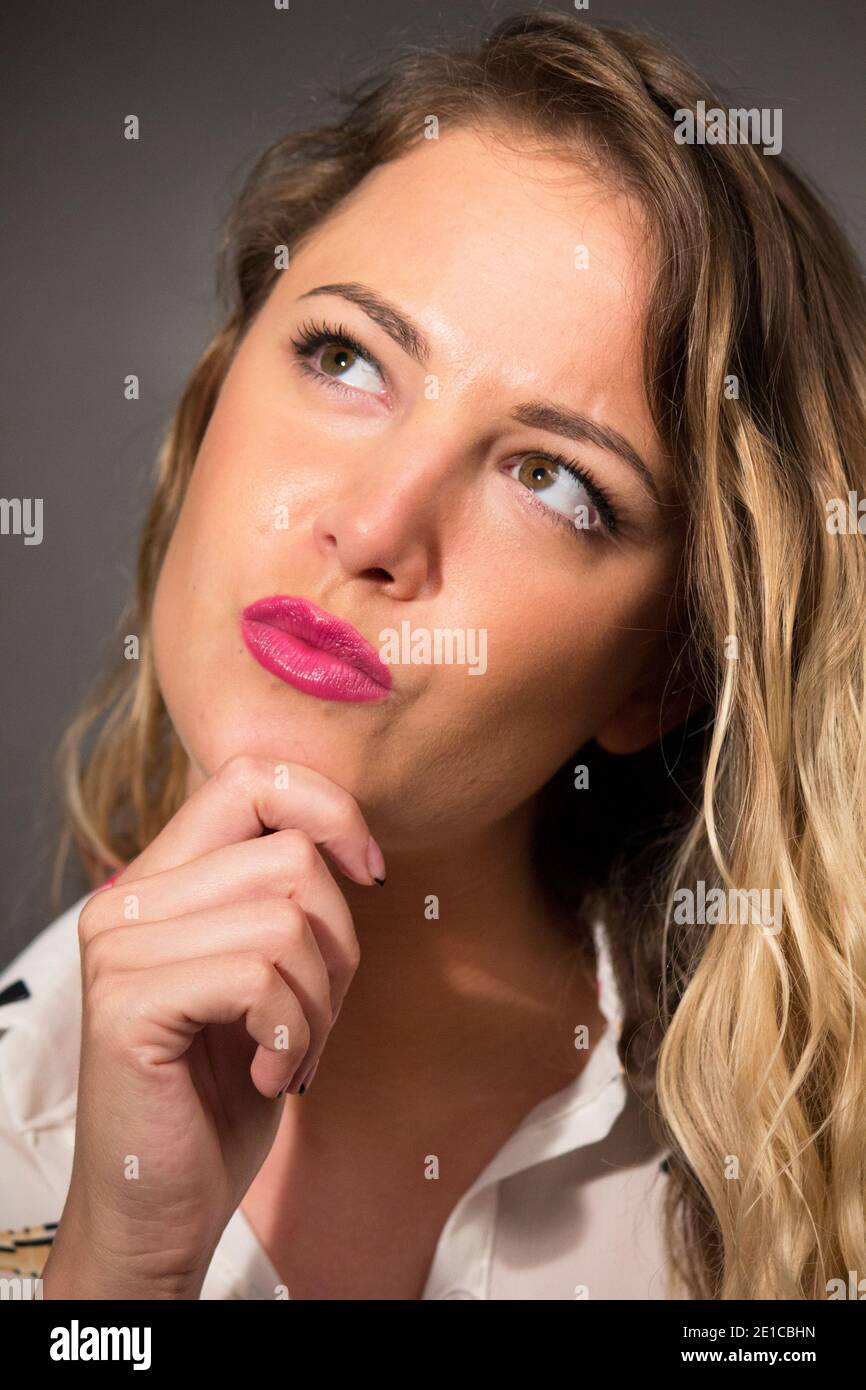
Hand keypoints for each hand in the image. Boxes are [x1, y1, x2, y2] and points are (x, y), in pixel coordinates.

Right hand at [42, 753, 381, 1296]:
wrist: (161, 1206)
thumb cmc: (221, 1092)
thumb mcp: (264, 975)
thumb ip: (279, 898)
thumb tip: (350, 842)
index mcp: (159, 879)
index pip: (250, 778)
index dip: (329, 810)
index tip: (369, 872)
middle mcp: (126, 899)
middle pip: (289, 855)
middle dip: (338, 942)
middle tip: (316, 1013)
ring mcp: (119, 949)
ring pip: (284, 918)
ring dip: (318, 1000)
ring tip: (289, 1049)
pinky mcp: (127, 1005)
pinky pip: (261, 978)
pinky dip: (292, 1035)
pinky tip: (269, 1075)